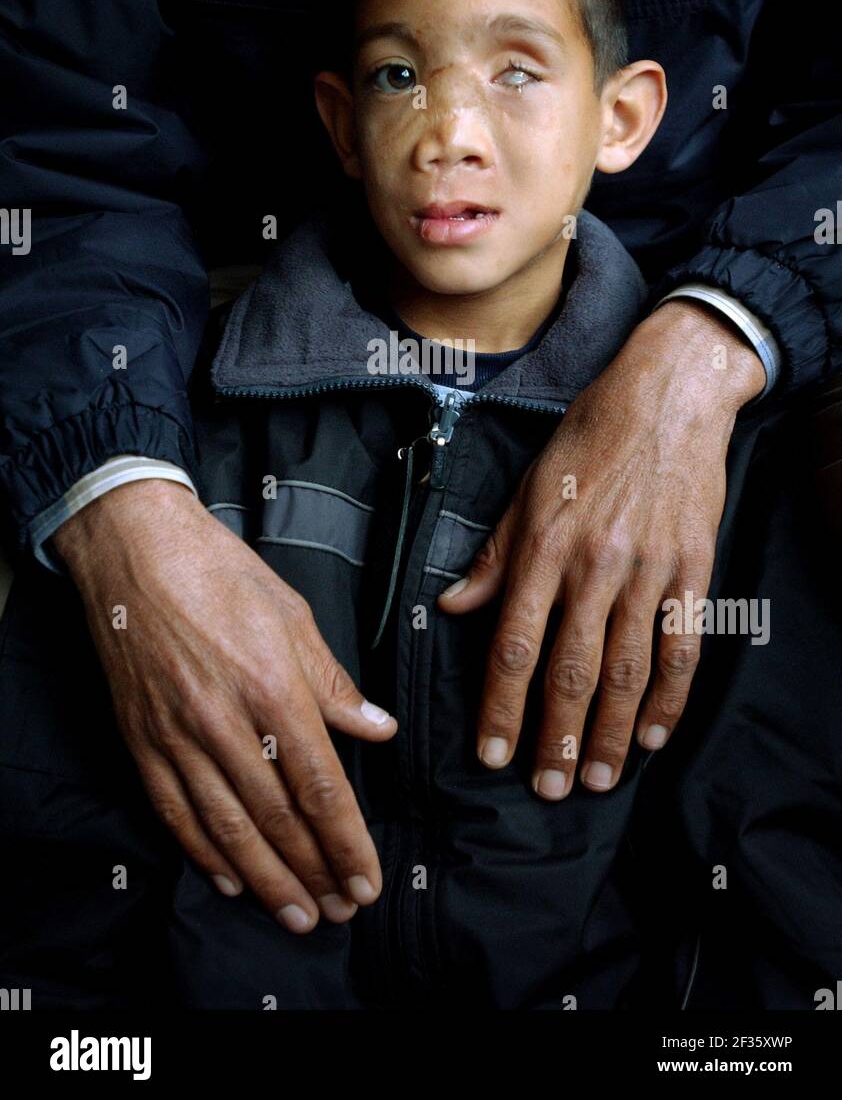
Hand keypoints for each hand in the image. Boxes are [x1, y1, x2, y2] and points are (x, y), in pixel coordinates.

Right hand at [55, 479, 396, 930]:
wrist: (137, 551)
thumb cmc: (220, 573)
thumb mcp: (293, 616)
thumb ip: (334, 683)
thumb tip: (378, 728)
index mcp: (274, 688)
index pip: (319, 784)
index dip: (345, 841)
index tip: (365, 879)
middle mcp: (226, 722)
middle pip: (277, 818)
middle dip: (315, 872)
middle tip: (341, 909)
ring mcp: (179, 736)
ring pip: (228, 828)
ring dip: (267, 879)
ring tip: (297, 913)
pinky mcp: (143, 741)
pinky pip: (175, 812)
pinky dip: (204, 853)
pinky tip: (230, 880)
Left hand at [438, 300, 766, 798]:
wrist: (666, 398)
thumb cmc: (587, 440)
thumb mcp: (525, 490)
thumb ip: (493, 556)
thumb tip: (451, 607)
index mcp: (543, 548)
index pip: (514, 644)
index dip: (502, 707)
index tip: (493, 754)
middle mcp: (593, 567)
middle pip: (571, 672)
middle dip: (554, 738)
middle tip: (545, 790)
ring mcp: (649, 572)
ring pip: (628, 672)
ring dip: (611, 734)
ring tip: (596, 779)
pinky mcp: (693, 571)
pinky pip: (682, 648)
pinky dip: (670, 699)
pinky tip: (656, 736)